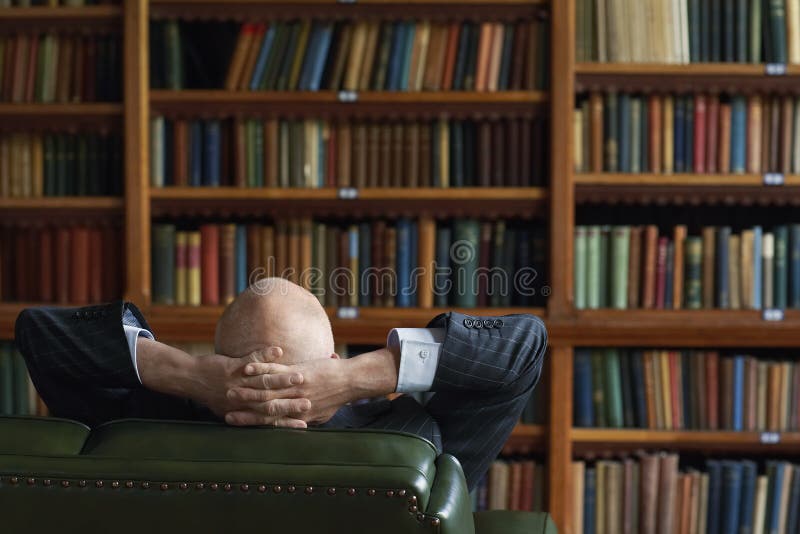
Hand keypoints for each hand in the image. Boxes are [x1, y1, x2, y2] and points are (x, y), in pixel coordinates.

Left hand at [191, 347, 310, 427]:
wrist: (190, 379)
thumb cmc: (211, 394)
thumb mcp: (230, 406)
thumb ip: (249, 410)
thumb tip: (265, 413)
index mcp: (245, 410)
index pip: (272, 418)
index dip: (290, 419)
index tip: (306, 418)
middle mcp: (243, 400)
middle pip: (272, 402)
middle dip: (293, 402)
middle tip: (310, 401)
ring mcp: (239, 384)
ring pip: (265, 382)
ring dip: (284, 379)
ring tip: (302, 376)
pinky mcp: (233, 368)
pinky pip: (251, 361)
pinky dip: (265, 355)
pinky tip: (279, 350)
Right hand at [225, 356, 351, 426]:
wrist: (351, 381)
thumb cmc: (338, 396)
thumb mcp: (323, 412)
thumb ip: (310, 417)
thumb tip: (303, 423)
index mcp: (298, 416)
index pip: (268, 421)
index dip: (250, 422)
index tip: (232, 421)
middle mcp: (294, 405)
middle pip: (263, 409)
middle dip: (243, 410)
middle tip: (224, 411)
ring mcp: (296, 389)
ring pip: (266, 391)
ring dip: (247, 390)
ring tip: (229, 390)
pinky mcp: (299, 374)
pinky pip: (276, 371)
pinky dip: (260, 369)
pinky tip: (246, 369)